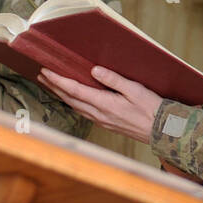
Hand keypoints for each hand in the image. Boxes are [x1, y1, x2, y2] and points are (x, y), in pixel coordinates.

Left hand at [38, 66, 162, 143]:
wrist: (161, 131)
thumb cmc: (151, 109)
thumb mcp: (135, 90)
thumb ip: (114, 80)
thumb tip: (95, 71)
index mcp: (105, 104)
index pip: (75, 90)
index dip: (58, 80)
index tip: (46, 71)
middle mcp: (99, 114)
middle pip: (70, 99)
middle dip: (54, 86)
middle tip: (42, 75)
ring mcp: (101, 121)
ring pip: (74, 106)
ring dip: (61, 95)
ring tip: (51, 85)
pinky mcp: (105, 124)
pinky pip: (82, 112)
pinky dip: (72, 103)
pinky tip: (71, 99)